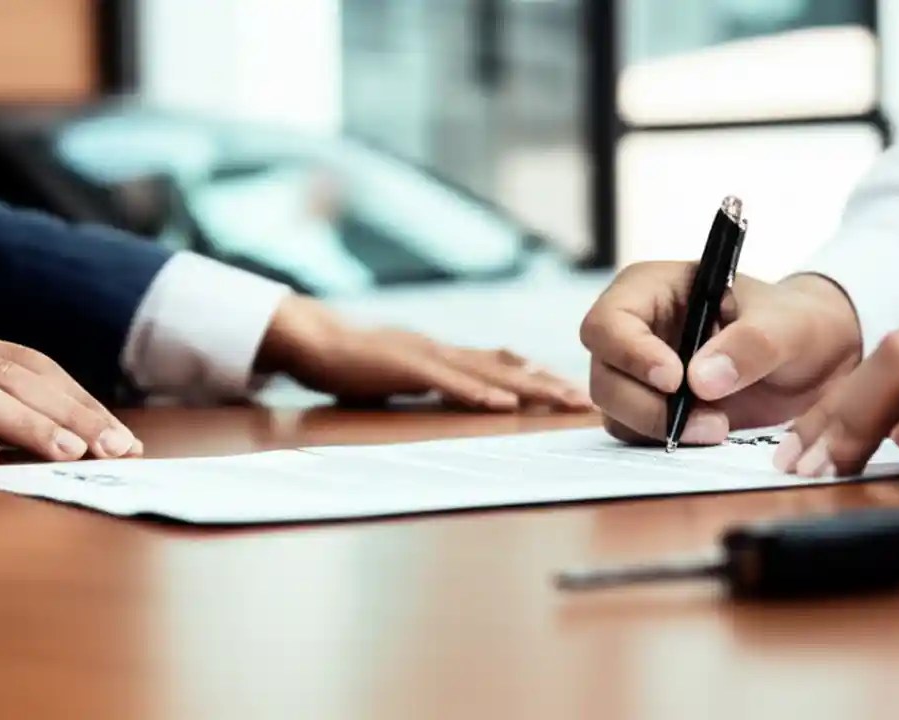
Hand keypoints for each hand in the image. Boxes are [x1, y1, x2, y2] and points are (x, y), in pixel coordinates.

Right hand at [258, 296, 591, 410]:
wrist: (314, 342)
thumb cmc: (354, 365)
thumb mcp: (404, 377)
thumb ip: (430, 387)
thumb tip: (455, 404)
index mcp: (447, 354)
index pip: (504, 365)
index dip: (540, 378)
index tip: (571, 395)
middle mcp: (446, 351)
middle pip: (510, 367)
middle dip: (549, 385)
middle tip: (584, 403)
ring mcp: (428, 356)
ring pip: (489, 374)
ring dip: (529, 389)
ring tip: (561, 402)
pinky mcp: (406, 366)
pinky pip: (449, 382)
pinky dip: (478, 394)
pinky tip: (503, 405)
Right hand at [580, 262, 862, 444]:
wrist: (811, 359)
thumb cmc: (793, 323)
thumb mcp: (786, 324)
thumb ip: (750, 344)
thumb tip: (701, 381)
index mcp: (651, 289)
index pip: (609, 322)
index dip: (631, 353)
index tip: (675, 380)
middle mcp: (634, 330)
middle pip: (604, 375)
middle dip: (648, 407)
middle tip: (710, 422)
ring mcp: (637, 373)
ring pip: (615, 410)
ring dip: (660, 429)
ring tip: (719, 428)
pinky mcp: (651, 408)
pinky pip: (637, 433)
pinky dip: (666, 441)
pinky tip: (710, 432)